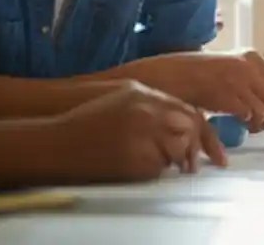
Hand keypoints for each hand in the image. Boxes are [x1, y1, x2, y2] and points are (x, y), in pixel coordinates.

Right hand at [49, 82, 226, 182]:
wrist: (59, 143)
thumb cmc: (90, 117)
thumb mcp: (125, 95)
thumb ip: (156, 100)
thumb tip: (185, 113)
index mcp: (146, 96)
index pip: (189, 112)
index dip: (201, 128)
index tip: (204, 140)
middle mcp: (148, 115)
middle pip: (189, 131)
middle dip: (192, 146)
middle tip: (191, 158)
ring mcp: (143, 139)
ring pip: (177, 152)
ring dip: (174, 158)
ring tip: (161, 160)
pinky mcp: (135, 163)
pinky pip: (158, 169)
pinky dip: (156, 169)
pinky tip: (141, 165)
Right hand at [132, 51, 263, 131]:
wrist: (169, 75)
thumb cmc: (195, 74)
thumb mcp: (226, 67)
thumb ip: (247, 78)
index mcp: (250, 57)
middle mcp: (247, 66)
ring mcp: (237, 79)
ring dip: (262, 122)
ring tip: (251, 127)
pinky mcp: (226, 94)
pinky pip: (251, 113)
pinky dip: (250, 123)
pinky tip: (242, 125)